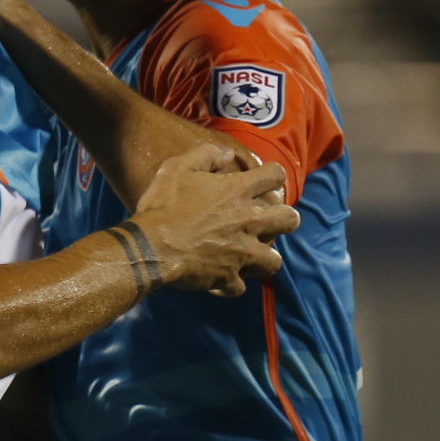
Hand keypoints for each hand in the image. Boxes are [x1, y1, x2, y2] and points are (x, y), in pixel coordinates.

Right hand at [128, 144, 296, 297]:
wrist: (149, 246)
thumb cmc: (163, 205)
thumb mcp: (177, 168)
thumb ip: (205, 155)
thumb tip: (227, 153)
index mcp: (237, 192)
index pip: (274, 176)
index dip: (274, 176)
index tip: (266, 180)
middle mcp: (248, 221)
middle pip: (290, 220)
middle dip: (286, 219)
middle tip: (272, 221)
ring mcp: (242, 252)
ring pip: (274, 261)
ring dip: (264, 259)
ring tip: (251, 257)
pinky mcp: (229, 277)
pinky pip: (239, 287)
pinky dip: (230, 284)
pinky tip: (220, 281)